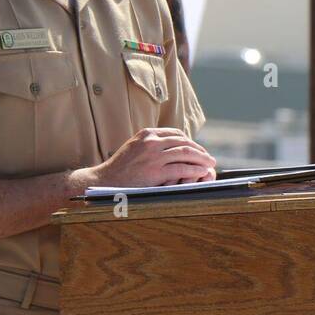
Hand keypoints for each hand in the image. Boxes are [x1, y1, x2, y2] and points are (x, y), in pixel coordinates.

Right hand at [88, 127, 215, 187]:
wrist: (104, 181)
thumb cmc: (120, 168)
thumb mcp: (134, 147)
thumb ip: (150, 145)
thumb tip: (169, 147)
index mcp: (147, 134)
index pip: (176, 133)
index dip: (190, 141)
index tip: (197, 149)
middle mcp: (151, 142)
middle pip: (183, 142)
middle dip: (199, 149)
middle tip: (209, 157)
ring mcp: (154, 156)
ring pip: (185, 153)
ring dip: (202, 158)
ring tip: (210, 164)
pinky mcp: (155, 172)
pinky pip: (181, 169)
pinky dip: (195, 170)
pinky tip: (202, 172)